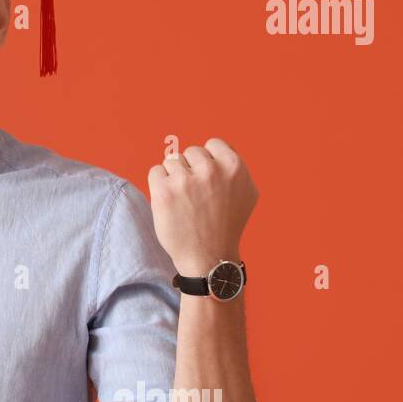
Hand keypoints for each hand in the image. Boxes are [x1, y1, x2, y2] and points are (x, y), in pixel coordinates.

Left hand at [146, 138, 257, 275]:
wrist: (208, 256)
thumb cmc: (227, 225)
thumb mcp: (247, 192)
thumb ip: (235, 168)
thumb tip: (222, 149)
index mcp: (234, 167)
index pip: (212, 144)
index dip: (208, 162)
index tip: (207, 180)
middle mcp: (211, 170)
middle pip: (190, 152)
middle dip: (191, 170)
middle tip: (196, 196)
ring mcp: (185, 180)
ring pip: (172, 161)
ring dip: (174, 177)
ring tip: (184, 200)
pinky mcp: (164, 191)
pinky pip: (155, 172)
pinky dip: (159, 184)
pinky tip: (170, 202)